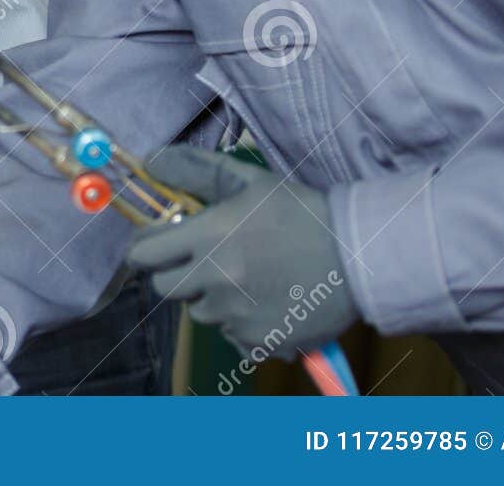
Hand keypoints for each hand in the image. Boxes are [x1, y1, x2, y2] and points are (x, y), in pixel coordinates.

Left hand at [123, 145, 357, 359]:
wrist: (360, 259)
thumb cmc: (302, 213)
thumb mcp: (251, 181)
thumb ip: (196, 170)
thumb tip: (151, 161)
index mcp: (208, 236)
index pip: (144, 254)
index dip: (146, 248)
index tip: (157, 245)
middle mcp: (214, 279)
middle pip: (164, 288)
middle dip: (175, 273)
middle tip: (202, 260)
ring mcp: (234, 315)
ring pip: (199, 312)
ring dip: (211, 297)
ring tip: (246, 278)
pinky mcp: (256, 341)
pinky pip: (229, 335)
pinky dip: (239, 322)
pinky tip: (266, 301)